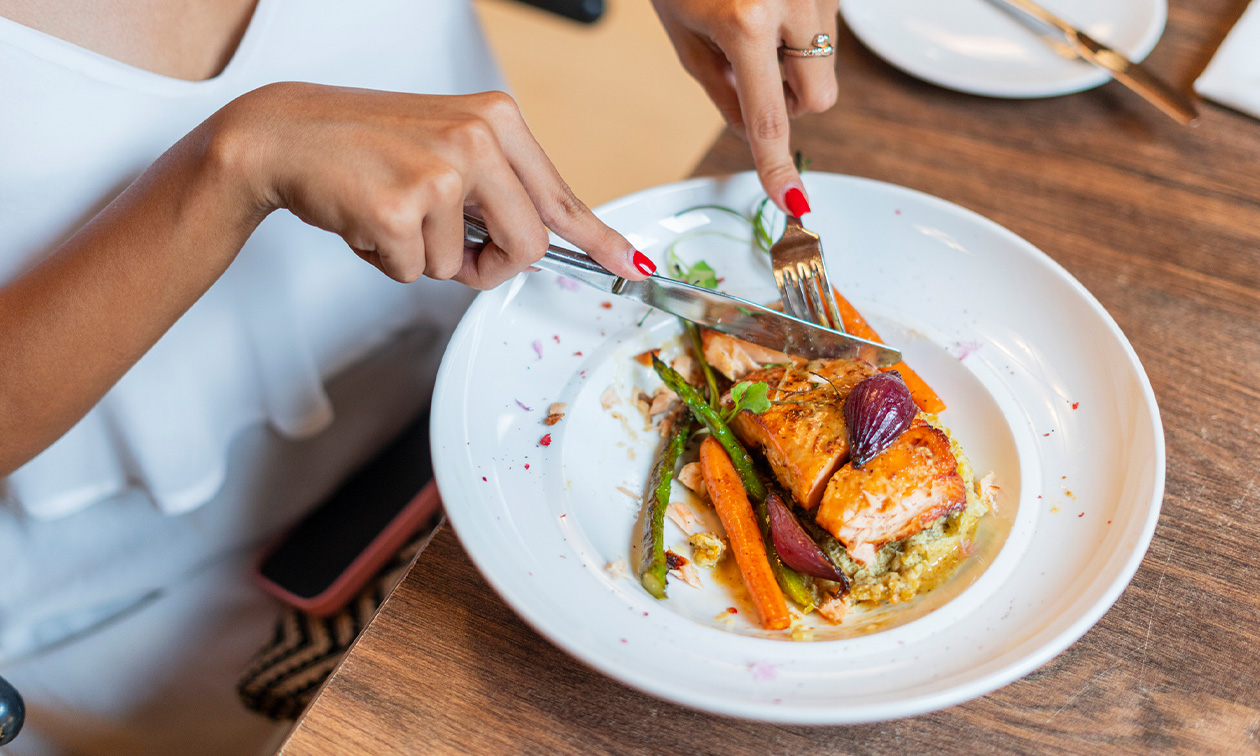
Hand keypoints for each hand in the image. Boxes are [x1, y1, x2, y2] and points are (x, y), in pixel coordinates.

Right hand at [218, 83, 654, 288]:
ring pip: (466, 267)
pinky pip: (418, 273)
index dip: (599, 240)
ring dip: (429, 260)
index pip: (561, 196)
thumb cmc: (367, 146)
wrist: (285, 132)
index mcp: (498, 119)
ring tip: (392, 213)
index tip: (631, 266)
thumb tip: (541, 245)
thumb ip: (498, 192)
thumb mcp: (449, 149)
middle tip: (457, 251)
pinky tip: (367, 218)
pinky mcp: (402, 206)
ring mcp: (442, 171)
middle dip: (493, 266)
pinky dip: (391, 261)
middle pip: (530, 247)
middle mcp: (479, 137)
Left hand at [651, 0, 839, 214]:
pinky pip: (827, 29)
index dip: (777, 166)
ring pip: (826, 63)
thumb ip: (722, 91)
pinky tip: (770, 4)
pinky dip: (802, 32)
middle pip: (820, 99)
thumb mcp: (685, 35)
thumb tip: (753, 132)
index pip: (770, 118)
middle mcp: (794, 4)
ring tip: (756, 22)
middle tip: (754, 73)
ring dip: (796, 61)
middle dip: (792, 100)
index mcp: (747, 24)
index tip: (792, 202)